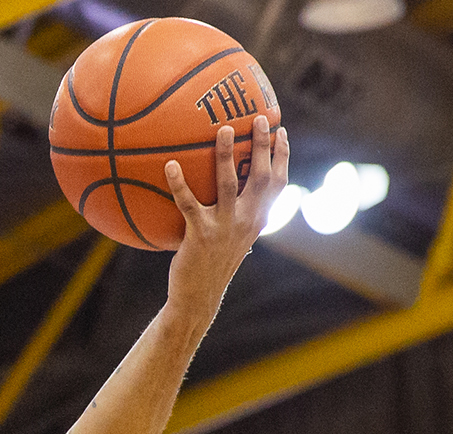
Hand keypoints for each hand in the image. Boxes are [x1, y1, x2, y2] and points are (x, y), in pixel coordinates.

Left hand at [163, 116, 289, 317]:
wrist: (198, 296)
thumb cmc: (210, 264)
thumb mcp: (230, 238)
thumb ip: (234, 214)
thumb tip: (225, 191)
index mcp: (258, 219)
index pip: (279, 183)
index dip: (282, 156)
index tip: (282, 129)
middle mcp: (248, 220)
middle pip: (262, 176)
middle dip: (263, 145)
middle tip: (258, 117)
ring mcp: (225, 227)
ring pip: (229, 184)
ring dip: (226, 155)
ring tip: (223, 129)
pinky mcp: (200, 235)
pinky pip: (188, 203)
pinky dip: (179, 183)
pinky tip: (169, 165)